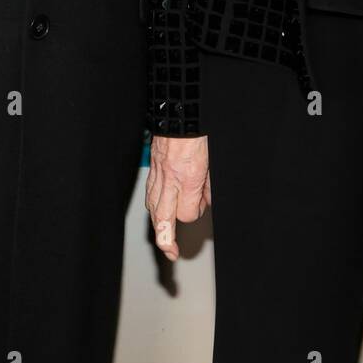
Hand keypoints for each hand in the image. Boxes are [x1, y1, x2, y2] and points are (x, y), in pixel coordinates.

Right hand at [145, 134, 210, 261]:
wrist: (180, 111)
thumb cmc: (198, 132)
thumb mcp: (213, 160)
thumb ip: (210, 184)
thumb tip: (207, 199)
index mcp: (188, 177)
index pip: (188, 213)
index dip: (196, 213)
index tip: (202, 206)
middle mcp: (170, 178)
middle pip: (163, 219)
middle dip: (166, 240)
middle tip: (171, 252)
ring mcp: (158, 173)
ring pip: (152, 208)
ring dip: (158, 224)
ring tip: (164, 237)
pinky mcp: (152, 166)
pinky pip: (149, 192)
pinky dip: (153, 205)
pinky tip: (157, 209)